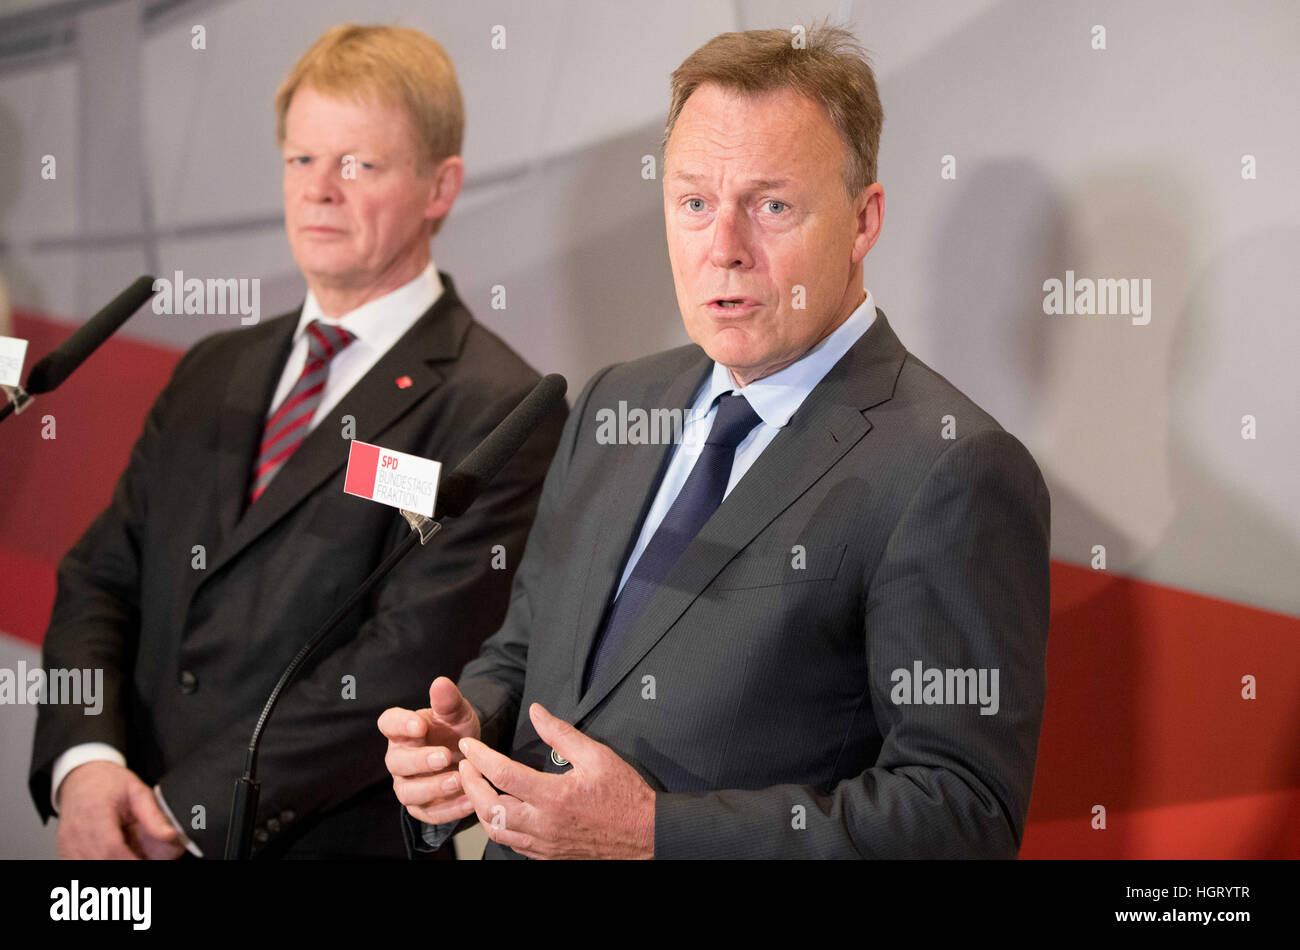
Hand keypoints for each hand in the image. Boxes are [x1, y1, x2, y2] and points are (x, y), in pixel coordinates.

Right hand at [57, 761, 181, 859]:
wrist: (81, 779)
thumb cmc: (107, 783)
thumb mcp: (137, 791)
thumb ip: (153, 816)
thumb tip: (169, 835)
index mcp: (96, 814)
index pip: (111, 848)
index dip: (130, 861)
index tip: (146, 862)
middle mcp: (77, 832)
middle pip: (100, 861)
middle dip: (125, 865)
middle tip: (142, 858)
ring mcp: (68, 845)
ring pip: (89, 866)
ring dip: (111, 864)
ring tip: (131, 854)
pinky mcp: (65, 852)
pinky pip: (81, 866)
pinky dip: (100, 863)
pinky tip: (114, 857)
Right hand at [378, 676, 481, 824]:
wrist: (468, 755)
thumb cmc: (454, 730)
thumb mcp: (457, 713)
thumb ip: (448, 701)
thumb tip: (441, 683)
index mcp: (401, 730)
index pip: (389, 723)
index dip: (401, 725)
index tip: (420, 725)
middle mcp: (399, 758)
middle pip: (397, 762)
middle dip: (420, 761)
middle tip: (444, 756)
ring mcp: (408, 784)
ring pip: (408, 792)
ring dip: (432, 788)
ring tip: (458, 780)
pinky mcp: (421, 807)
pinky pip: (429, 813)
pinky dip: (449, 810)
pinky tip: (469, 801)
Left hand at [457, 702, 654, 858]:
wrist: (644, 835)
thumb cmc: (624, 795)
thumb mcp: (597, 755)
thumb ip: (561, 733)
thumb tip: (536, 712)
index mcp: (554, 796)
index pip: (502, 774)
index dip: (480, 756)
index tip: (469, 744)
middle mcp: (543, 824)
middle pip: (488, 808)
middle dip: (470, 784)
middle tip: (465, 765)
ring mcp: (543, 844)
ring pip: (495, 830)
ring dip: (479, 807)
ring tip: (476, 787)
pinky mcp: (547, 855)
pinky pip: (511, 843)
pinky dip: (497, 825)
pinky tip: (497, 810)